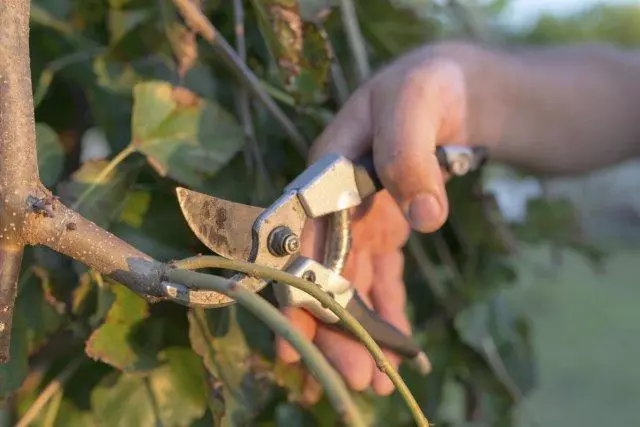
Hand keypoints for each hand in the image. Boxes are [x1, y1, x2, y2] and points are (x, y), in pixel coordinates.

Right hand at [276, 45, 473, 403]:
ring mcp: (360, 223)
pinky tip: (398, 349)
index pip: (299, 242)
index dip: (293, 293)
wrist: (452, 89)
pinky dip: (388, 315)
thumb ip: (410, 155)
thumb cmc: (424, 85)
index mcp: (325, 174)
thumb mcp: (415, 104)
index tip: (294, 342)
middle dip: (332, 329)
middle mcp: (334, 206)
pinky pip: (384, 280)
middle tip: (354, 378)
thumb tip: (423, 220)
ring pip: (351, 286)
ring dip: (358, 333)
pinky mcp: (387, 232)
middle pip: (323, 275)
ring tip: (372, 379)